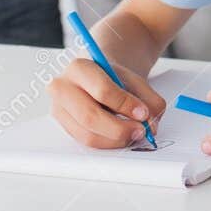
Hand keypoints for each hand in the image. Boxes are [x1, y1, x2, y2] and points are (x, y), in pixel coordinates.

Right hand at [49, 57, 166, 148]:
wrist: (101, 77)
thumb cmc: (115, 78)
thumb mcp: (136, 80)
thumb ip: (149, 100)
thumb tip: (150, 124)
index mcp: (79, 68)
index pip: (101, 90)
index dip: (125, 104)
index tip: (143, 113)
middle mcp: (63, 88)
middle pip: (89, 116)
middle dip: (119, 128)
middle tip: (140, 130)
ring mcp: (60, 110)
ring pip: (87, 134)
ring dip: (116, 139)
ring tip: (134, 134)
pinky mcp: (65, 127)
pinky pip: (87, 142)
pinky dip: (109, 143)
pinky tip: (122, 137)